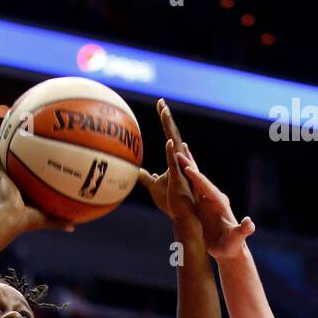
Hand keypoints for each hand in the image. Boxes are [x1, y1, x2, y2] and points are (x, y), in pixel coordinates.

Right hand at [0, 141, 73, 234]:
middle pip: (8, 177)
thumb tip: (73, 226)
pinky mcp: (0, 179)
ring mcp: (3, 183)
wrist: (12, 219)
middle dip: (8, 169)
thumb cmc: (28, 221)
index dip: (22, 183)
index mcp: (19, 198)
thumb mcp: (47, 219)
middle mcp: (10, 189)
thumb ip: (59, 221)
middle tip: (11, 158)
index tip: (27, 175)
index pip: (20, 188)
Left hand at [137, 99, 196, 223]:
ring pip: (175, 143)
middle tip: (161, 101)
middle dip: (167, 117)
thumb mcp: (153, 186)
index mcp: (174, 159)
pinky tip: (168, 140)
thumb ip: (145, 177)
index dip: (165, 120)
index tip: (160, 105)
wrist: (182, 216)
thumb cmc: (171, 202)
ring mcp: (180, 167)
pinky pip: (174, 163)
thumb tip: (134, 171)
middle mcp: (179, 159)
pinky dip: (172, 151)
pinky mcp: (179, 178)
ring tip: (165, 112)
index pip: (169, 135)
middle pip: (173, 133)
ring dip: (170, 128)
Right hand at [172, 145, 255, 259]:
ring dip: (186, 167)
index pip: (208, 189)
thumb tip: (249, 224)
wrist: (230, 249)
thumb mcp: (238, 237)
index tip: (189, 169)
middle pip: (200, 179)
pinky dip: (184, 180)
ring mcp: (206, 202)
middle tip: (178, 152)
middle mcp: (213, 199)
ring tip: (177, 153)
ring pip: (195, 181)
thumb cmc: (233, 245)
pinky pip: (191, 190)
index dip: (198, 179)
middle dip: (190, 166)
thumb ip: (243, 229)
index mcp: (219, 203)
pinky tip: (176, 171)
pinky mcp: (201, 206)